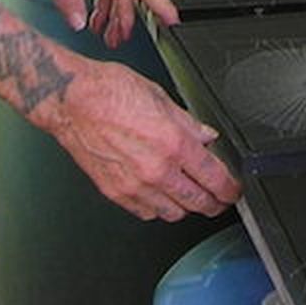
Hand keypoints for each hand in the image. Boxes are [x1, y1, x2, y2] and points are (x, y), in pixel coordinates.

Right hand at [36, 54, 242, 220]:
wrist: (71, 101)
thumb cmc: (110, 91)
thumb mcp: (160, 97)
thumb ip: (188, 122)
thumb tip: (206, 136)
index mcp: (173, 142)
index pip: (213, 177)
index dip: (230, 189)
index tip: (234, 190)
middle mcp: (156, 169)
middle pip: (198, 202)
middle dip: (214, 204)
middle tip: (220, 199)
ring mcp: (134, 185)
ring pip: (173, 213)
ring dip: (187, 208)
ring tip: (192, 197)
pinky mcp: (115, 192)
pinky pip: (146, 213)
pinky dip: (158, 209)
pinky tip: (161, 196)